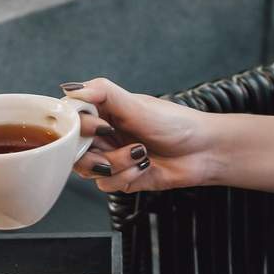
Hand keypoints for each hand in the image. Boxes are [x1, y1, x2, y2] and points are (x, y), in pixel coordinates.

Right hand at [61, 79, 218, 192]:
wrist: (204, 152)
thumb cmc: (177, 123)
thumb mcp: (137, 104)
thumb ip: (103, 93)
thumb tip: (71, 89)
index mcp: (103, 111)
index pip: (70, 119)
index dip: (78, 127)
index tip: (100, 128)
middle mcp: (103, 134)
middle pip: (73, 149)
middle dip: (95, 151)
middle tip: (115, 142)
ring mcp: (111, 156)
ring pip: (89, 170)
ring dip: (116, 164)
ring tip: (140, 153)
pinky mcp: (121, 177)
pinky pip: (106, 184)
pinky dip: (126, 177)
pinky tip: (145, 166)